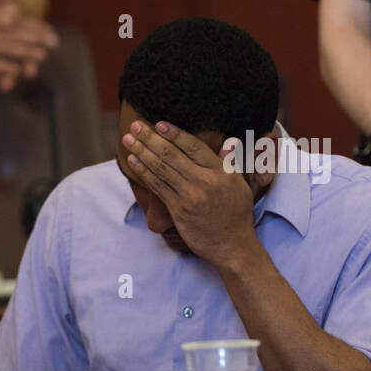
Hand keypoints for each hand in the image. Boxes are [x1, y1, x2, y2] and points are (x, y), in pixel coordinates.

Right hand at [0, 0, 57, 85]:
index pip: (20, 20)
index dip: (37, 26)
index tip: (50, 31)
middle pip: (19, 35)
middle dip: (38, 40)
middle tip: (53, 44)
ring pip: (11, 50)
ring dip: (28, 54)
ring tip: (40, 57)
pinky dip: (9, 68)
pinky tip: (19, 69)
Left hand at [121, 120, 261, 267]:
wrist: (233, 246)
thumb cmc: (237, 215)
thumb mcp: (241, 185)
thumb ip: (229, 164)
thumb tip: (227, 144)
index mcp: (221, 172)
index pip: (194, 146)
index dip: (174, 133)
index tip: (159, 124)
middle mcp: (205, 181)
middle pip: (172, 155)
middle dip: (150, 138)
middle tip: (136, 125)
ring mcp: (190, 196)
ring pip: (161, 169)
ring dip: (142, 152)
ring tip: (129, 139)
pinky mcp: (179, 211)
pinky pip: (158, 187)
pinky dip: (144, 172)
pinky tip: (134, 161)